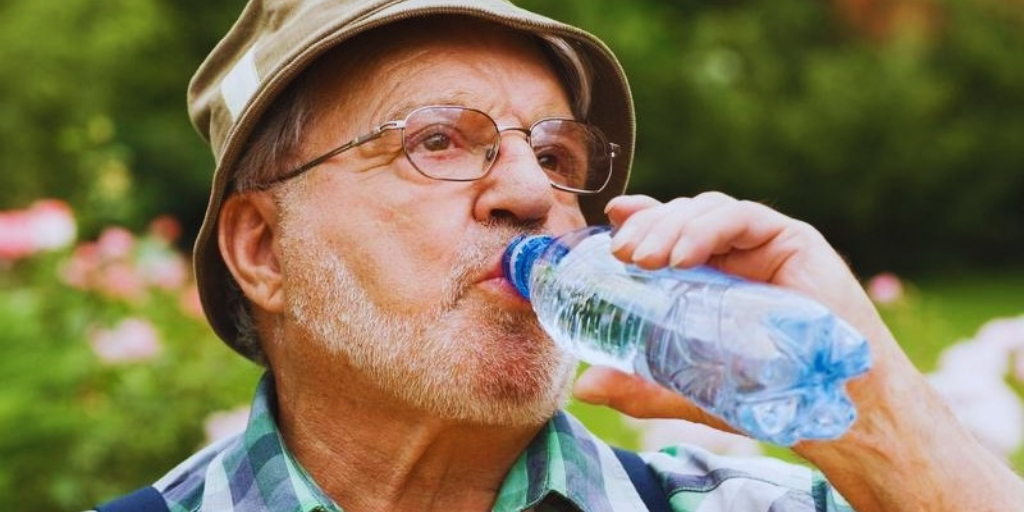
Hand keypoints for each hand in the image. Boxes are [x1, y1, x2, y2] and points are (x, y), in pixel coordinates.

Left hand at [575, 192, 894, 427]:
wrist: (836, 409)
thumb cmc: (769, 397)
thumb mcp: (691, 390)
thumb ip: (642, 386)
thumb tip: (583, 388)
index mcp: (710, 277)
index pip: (667, 236)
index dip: (639, 221)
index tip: (610, 221)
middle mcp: (735, 254)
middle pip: (681, 217)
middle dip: (647, 228)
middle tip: (619, 254)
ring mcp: (763, 244)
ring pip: (707, 210)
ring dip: (669, 227)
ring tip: (643, 259)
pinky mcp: (793, 240)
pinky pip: (742, 217)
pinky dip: (707, 228)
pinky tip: (682, 255)